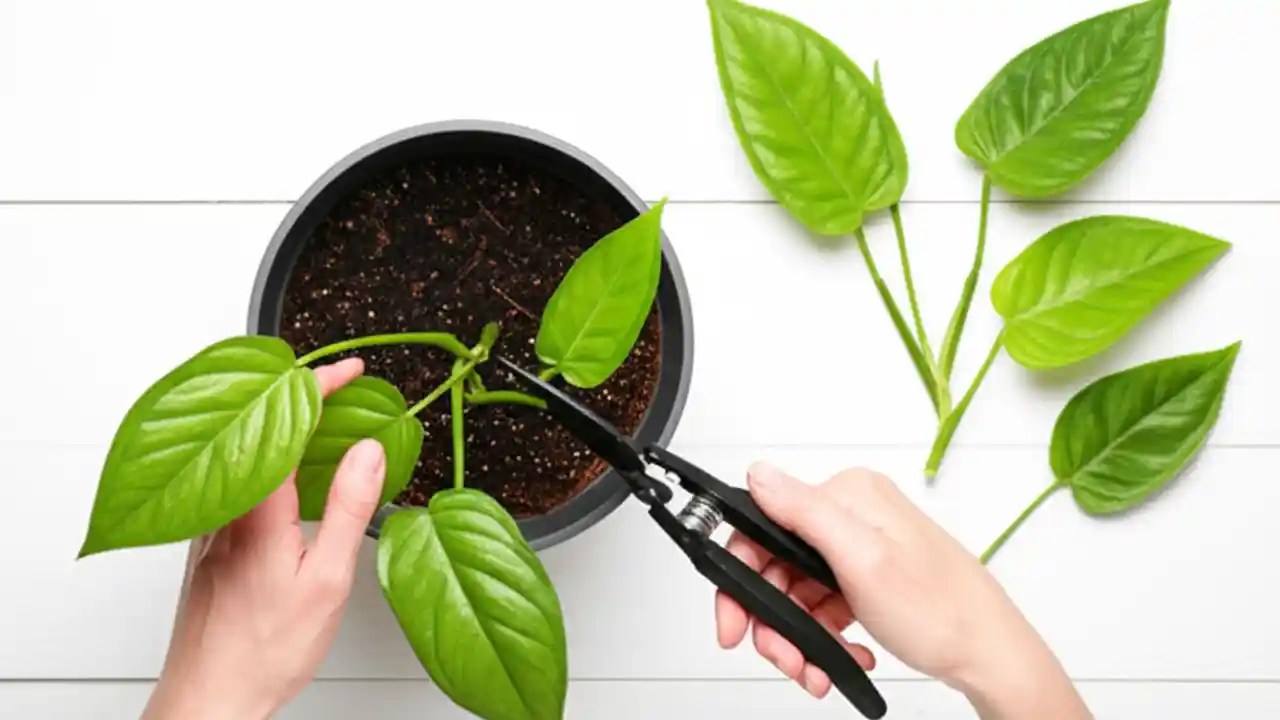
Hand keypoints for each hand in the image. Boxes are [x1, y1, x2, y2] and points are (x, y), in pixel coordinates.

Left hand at [143, 358, 386, 719]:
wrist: (208, 699)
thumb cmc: (261, 652)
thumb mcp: (325, 579)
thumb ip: (347, 508)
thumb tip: (367, 452)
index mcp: (257, 511)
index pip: (286, 422)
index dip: (320, 386)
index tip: (352, 372)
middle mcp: (224, 509)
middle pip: (261, 429)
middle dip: (305, 399)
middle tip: (346, 392)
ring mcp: (210, 526)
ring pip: (248, 455)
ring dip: (287, 431)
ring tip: (328, 429)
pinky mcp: (206, 545)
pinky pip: (239, 483)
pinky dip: (271, 463)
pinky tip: (293, 481)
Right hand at [715, 463, 1089, 719]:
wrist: (989, 654)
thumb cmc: (943, 612)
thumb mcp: (864, 560)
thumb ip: (805, 513)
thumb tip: (759, 473)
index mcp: (848, 496)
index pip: (763, 526)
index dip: (741, 578)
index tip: (736, 623)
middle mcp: (852, 513)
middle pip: (775, 565)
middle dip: (773, 619)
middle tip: (785, 657)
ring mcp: (860, 545)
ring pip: (795, 591)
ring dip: (797, 635)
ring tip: (814, 666)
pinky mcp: (866, 573)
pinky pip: (820, 603)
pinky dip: (820, 635)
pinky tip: (840, 654)